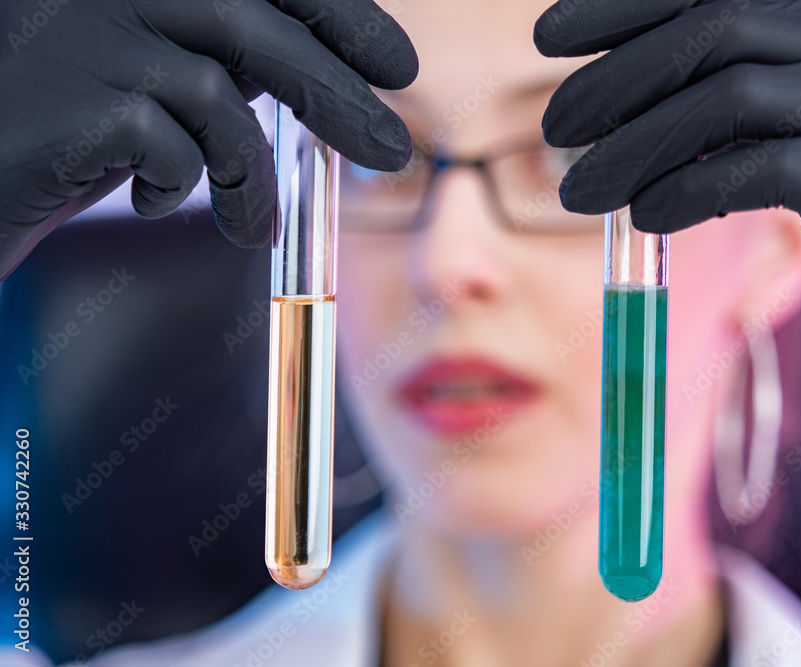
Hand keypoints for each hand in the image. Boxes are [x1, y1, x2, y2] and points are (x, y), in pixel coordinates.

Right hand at [0, 0, 416, 279]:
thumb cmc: (75, 123)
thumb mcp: (162, 72)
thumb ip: (232, 54)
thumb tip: (340, 72)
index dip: (341, 16)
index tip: (397, 69)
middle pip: (254, 26)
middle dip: (337, 95)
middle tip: (391, 152)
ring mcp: (85, 30)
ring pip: (219, 98)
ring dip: (249, 178)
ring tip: (251, 227)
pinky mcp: (75, 97)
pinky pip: (174, 150)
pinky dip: (182, 190)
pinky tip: (147, 201)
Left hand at [535, 0, 800, 406]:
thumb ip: (734, 115)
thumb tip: (625, 120)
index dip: (623, 3)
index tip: (551, 36)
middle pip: (711, 31)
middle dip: (615, 79)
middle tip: (555, 128)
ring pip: (725, 98)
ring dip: (634, 147)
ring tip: (578, 192)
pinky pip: (758, 169)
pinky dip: (685, 191)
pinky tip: (645, 217)